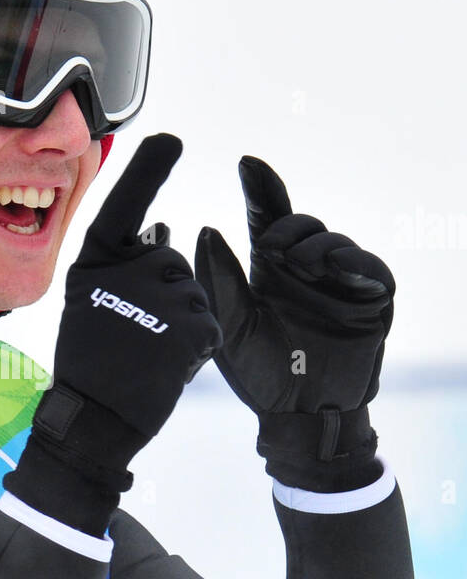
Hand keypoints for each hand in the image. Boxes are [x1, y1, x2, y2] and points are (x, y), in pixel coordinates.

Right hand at [42, 133, 221, 451]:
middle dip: (163, 293)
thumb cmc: (91, 362)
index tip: (171, 139)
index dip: (148, 171)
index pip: (125, 205)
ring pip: (192, 292)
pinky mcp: (193, 324)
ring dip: (180, 323)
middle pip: (168, 260)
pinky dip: (194, 348)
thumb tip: (163, 230)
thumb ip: (125, 265)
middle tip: (134, 335)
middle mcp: (129, 269)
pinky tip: (168, 366)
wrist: (95, 419)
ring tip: (148, 353)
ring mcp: (162, 295)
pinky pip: (207, 323)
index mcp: (97, 261)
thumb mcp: (95, 303)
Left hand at [195, 155, 393, 486]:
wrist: (301, 415)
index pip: (266, 218)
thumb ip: (219, 280)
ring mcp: (340, 284)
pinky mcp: (371, 302)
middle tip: (272, 246)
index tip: (246, 163)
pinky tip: (340, 268)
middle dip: (288, 227)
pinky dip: (359, 263)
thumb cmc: (260, 374)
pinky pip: (372, 269)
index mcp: (269, 271)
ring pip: (336, 242)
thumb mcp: (231, 328)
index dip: (260, 188)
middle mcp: (305, 270)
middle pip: (303, 225)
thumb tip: (206, 228)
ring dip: (319, 247)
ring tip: (302, 265)